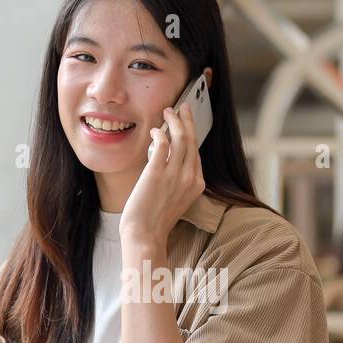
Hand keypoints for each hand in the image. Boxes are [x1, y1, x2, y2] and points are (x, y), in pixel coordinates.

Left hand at [120, 101, 204, 248]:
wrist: (145, 235)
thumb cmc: (155, 220)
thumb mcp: (176, 199)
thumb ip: (177, 180)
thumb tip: (167, 159)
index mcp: (197, 184)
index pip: (196, 152)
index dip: (192, 134)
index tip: (186, 122)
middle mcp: (190, 177)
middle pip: (192, 140)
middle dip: (187, 120)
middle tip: (182, 107)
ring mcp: (175, 175)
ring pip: (180, 138)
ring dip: (174, 121)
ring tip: (168, 111)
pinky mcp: (157, 173)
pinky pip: (162, 144)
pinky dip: (159, 133)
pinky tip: (154, 130)